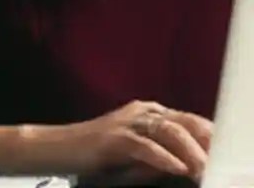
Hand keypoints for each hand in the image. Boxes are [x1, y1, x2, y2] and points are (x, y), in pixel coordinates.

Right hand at [68, 100, 211, 182]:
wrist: (54, 149)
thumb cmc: (93, 154)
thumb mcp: (134, 155)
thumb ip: (160, 154)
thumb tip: (189, 166)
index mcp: (148, 113)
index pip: (190, 121)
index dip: (211, 137)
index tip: (228, 154)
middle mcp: (140, 113)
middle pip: (185, 122)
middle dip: (208, 142)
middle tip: (224, 162)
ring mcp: (126, 122)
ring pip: (169, 131)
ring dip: (191, 152)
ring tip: (205, 170)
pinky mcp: (112, 138)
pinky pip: (144, 145)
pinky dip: (164, 158)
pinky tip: (179, 169)